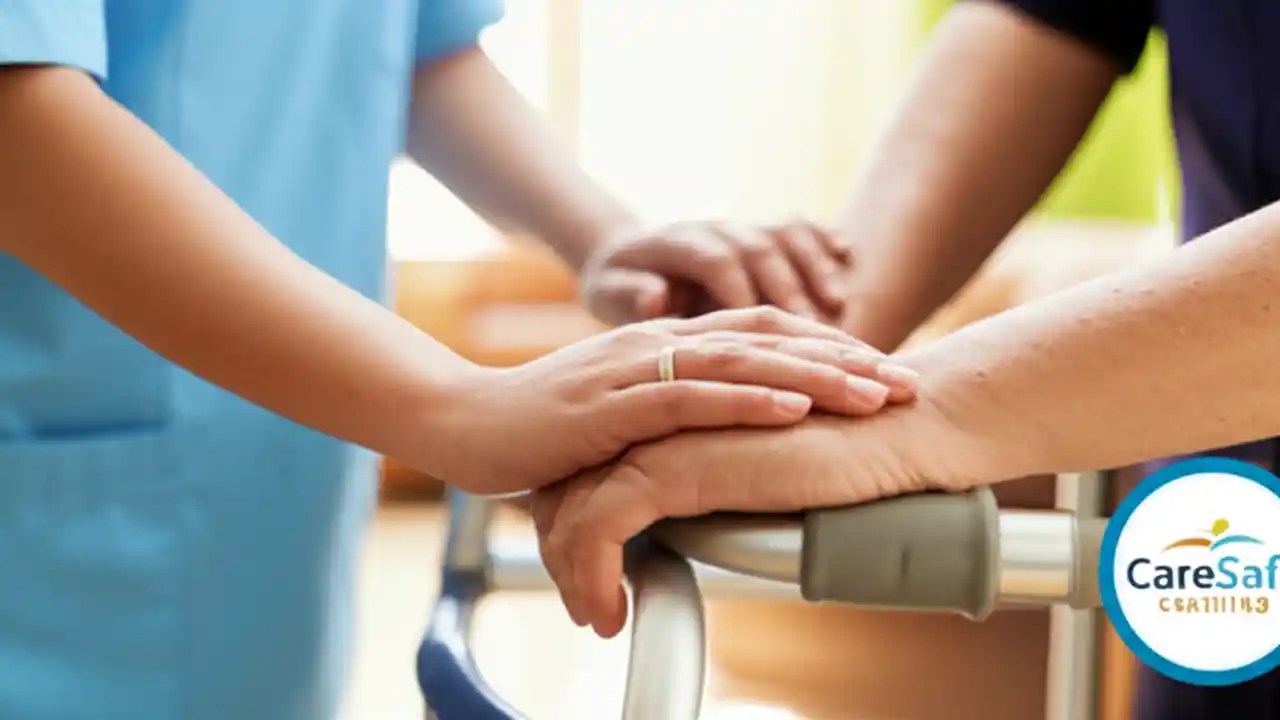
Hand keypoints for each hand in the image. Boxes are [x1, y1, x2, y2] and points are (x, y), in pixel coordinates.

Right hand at [426, 307, 916, 494]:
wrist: (459, 423)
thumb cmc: (539, 429)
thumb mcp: (619, 414)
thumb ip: (669, 416)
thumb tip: (720, 443)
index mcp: (662, 342)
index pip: (759, 331)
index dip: (824, 345)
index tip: (880, 369)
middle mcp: (656, 343)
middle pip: (767, 337)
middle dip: (842, 358)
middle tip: (906, 380)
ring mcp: (632, 368)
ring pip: (741, 362)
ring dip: (815, 377)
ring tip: (876, 393)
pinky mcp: (608, 405)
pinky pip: (689, 396)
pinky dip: (748, 402)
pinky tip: (796, 409)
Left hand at [532, 403, 973, 637]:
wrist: (898, 430)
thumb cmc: (846, 452)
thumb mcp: (762, 470)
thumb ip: (724, 481)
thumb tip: (700, 529)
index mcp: (675, 409)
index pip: (592, 464)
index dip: (575, 516)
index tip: (585, 571)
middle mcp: (658, 415)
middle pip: (569, 482)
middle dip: (560, 548)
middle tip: (585, 603)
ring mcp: (663, 435)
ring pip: (574, 506)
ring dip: (572, 572)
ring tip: (595, 616)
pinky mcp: (677, 463)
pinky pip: (603, 525)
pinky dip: (593, 576)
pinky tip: (611, 615)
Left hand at [580, 220, 851, 324]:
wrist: (628, 254)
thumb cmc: (616, 286)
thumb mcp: (605, 291)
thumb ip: (629, 294)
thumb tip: (658, 296)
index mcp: (674, 241)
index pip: (716, 261)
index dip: (743, 293)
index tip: (763, 333)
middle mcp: (715, 225)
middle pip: (761, 250)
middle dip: (791, 290)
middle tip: (815, 334)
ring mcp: (742, 224)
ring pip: (787, 234)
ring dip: (816, 267)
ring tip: (840, 305)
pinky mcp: (762, 230)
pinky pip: (800, 225)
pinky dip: (824, 237)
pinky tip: (850, 257)